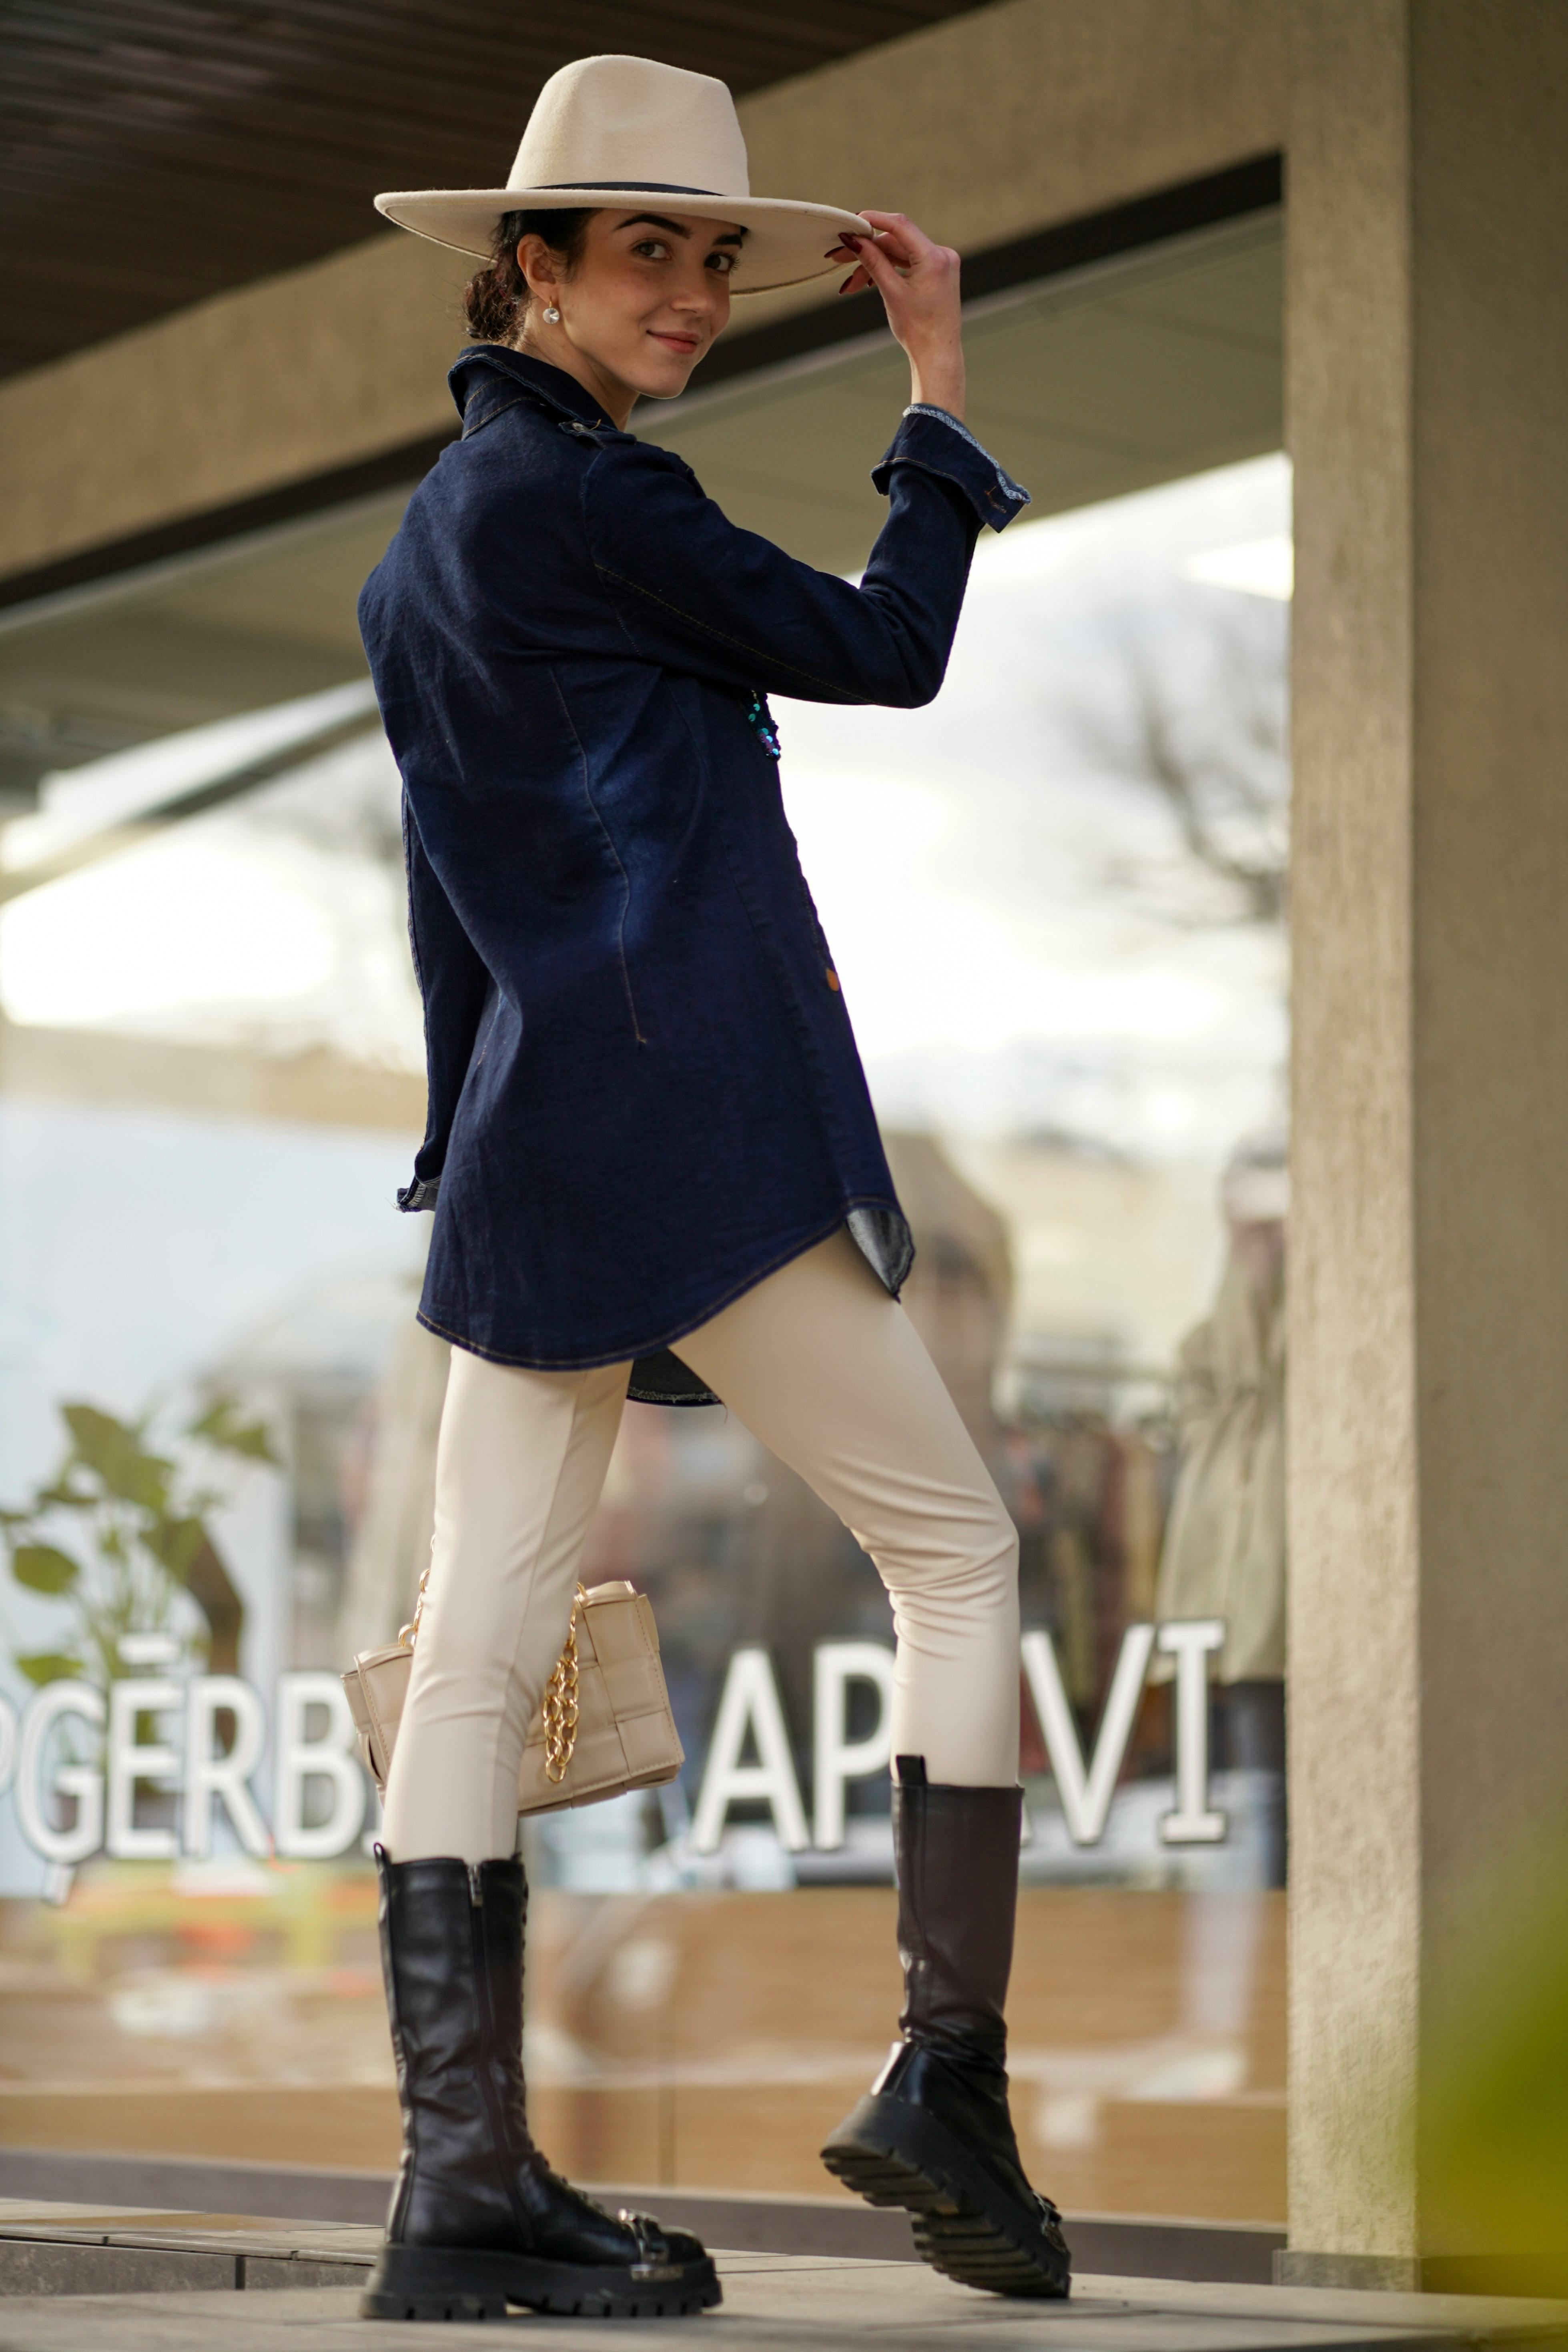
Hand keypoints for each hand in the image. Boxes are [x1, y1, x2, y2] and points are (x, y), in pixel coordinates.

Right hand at [824, 210, 964, 418]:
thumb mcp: (891, 292)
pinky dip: (889, 270)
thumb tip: (853, 239)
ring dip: (874, 265)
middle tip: (839, 258)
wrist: (937, 356)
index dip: (873, 220)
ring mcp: (942, 263)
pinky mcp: (937, 273)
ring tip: (851, 285)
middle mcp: (942, 255)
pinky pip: (908, 263)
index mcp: (935, 258)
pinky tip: (868, 282)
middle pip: (896, 242)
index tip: (852, 222)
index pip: (900, 225)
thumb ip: (872, 261)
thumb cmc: (917, 330)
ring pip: (899, 254)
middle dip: (867, 252)